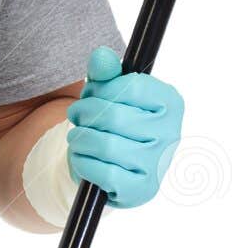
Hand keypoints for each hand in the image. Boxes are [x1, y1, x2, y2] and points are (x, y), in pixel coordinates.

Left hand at [65, 46, 183, 209]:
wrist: (112, 166)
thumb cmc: (112, 122)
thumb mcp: (108, 92)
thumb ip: (105, 72)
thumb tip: (101, 57)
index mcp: (170, 103)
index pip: (130, 86)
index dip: (100, 89)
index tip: (91, 94)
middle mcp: (171, 133)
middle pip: (113, 116)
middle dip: (84, 113)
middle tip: (76, 115)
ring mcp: (158, 164)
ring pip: (105, 145)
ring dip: (79, 139)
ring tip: (77, 137)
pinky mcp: (142, 190)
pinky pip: (103, 173)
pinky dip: (83, 163)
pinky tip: (83, 157)